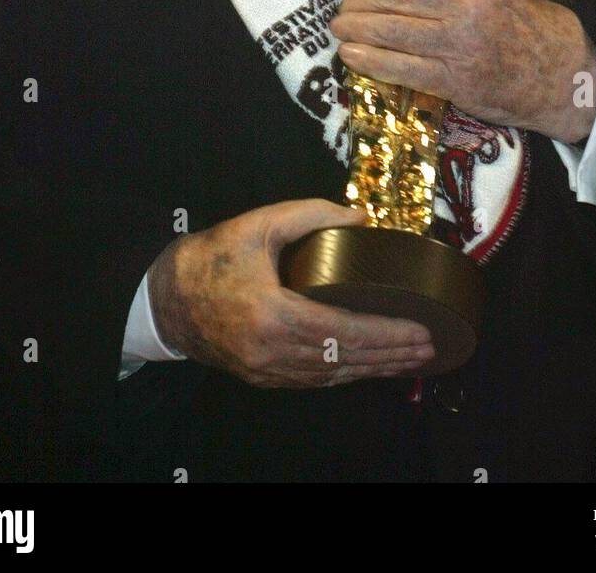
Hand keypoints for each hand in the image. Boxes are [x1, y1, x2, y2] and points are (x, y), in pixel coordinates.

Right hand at [146, 198, 434, 387]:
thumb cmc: (213, 257)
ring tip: (411, 359)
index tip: (421, 329)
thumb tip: (361, 217)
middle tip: (429, 347)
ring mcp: (267, 371)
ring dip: (375, 369)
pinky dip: (346, 374)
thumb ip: (312, 215)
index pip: (344, 330)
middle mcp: (273, 351)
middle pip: (346, 360)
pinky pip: (314, 381)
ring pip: (333, 376)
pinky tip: (368, 366)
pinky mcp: (262, 377)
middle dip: (392, 356)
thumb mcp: (259, 223)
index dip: (386, 333)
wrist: (166, 298)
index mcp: (273, 314)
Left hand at [329, 0, 595, 143]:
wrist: (555, 73)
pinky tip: (350, 54)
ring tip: (339, 29)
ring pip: (386, 30)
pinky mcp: (453, 79)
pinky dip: (366, 59)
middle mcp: (464, 3)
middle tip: (343, 10)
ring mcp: (458, 42)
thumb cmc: (516, 23)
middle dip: (355, 3)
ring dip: (353, 29)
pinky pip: (397, 67)